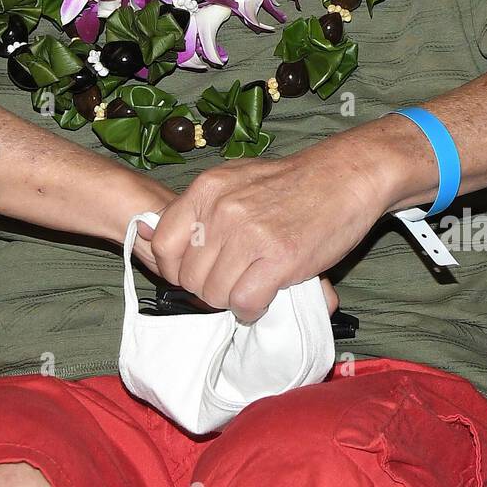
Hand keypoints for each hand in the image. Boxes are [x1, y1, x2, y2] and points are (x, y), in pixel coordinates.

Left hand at [135, 141, 387, 321]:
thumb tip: (141, 232)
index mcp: (206, 189)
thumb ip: (194, 207)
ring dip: (231, 300)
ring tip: (251, 286)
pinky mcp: (279, 259)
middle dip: (207, 288)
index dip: (176, 269)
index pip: (163, 245)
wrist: (344, 177)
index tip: (197, 272)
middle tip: (232, 281)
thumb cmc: (290, 183)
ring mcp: (249, 235)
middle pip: (189, 277)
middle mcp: (222, 211)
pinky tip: (265, 296)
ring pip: (215, 294)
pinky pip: (245, 303)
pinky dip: (252, 309)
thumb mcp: (233, 179)